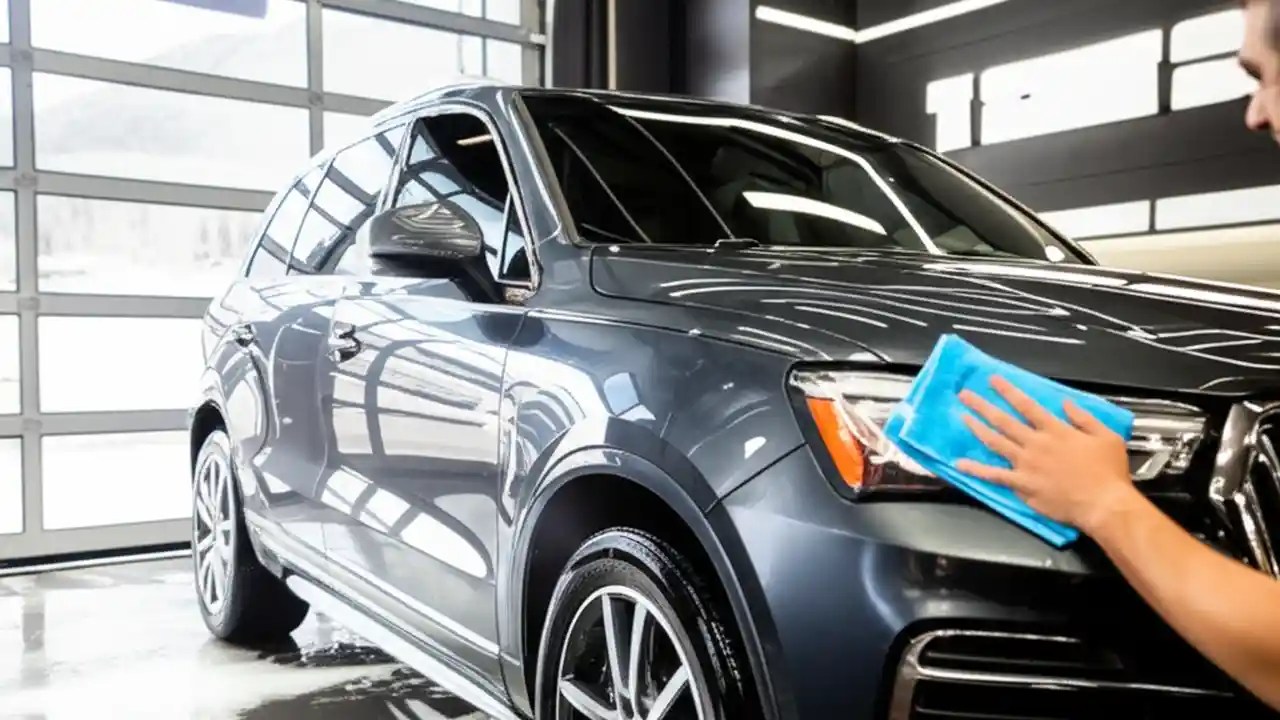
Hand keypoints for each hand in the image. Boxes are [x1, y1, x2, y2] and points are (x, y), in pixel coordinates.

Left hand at [955, 376, 1140, 534]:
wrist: (1104, 503)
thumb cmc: (1108, 471)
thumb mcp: (1106, 436)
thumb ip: (1083, 417)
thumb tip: (1065, 403)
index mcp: (1055, 430)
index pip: (1026, 405)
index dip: (1007, 391)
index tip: (992, 380)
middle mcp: (1036, 443)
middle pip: (1003, 420)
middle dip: (982, 406)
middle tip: (965, 395)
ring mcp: (1026, 464)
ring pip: (995, 442)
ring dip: (977, 428)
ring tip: (962, 417)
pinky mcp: (1022, 485)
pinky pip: (994, 476)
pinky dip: (976, 470)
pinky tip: (960, 464)